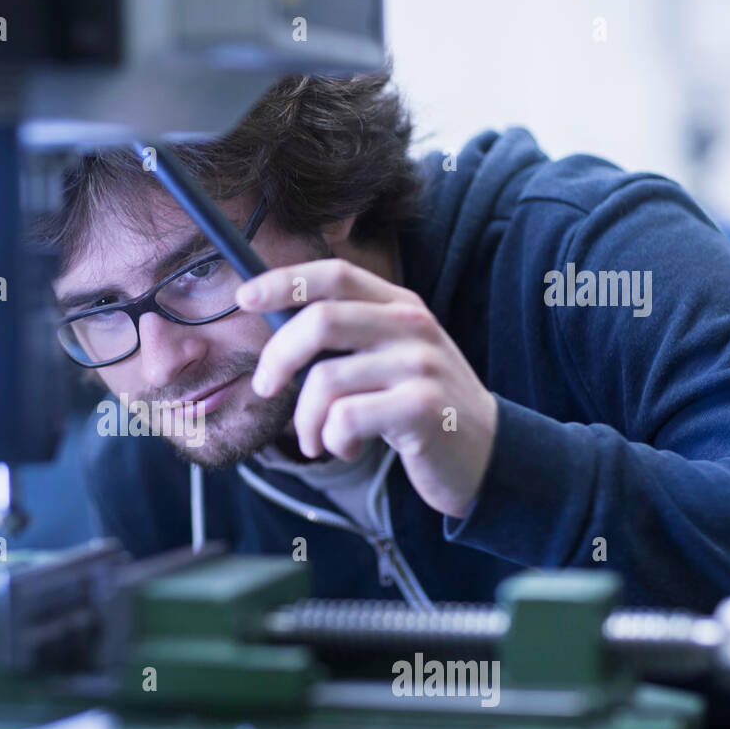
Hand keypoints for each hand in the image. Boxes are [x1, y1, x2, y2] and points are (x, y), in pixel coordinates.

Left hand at [237, 258, 496, 518]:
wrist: (485, 454)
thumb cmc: (419, 406)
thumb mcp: (390, 357)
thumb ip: (347, 337)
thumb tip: (276, 331)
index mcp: (399, 305)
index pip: (335, 274)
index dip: (284, 281)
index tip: (244, 297)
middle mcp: (411, 326)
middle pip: (320, 320)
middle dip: (277, 358)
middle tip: (265, 387)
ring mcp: (419, 365)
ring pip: (325, 382)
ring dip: (306, 421)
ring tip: (317, 439)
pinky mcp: (420, 408)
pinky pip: (345, 419)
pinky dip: (332, 441)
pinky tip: (347, 448)